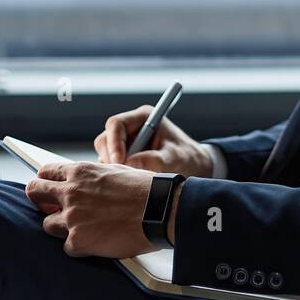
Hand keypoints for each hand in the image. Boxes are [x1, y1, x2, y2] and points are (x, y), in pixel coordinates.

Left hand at [25, 160, 161, 257]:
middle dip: (39, 200)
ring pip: (47, 224)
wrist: (161, 210)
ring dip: (62, 227)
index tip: (50, 190)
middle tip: (50, 209)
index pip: (45, 172)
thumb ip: (91, 177)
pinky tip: (97, 242)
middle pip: (34, 192)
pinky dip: (79, 246)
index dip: (46, 182)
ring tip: (84, 229)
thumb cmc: (145, 190)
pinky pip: (67, 246)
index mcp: (80, 171)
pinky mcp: (78, 240)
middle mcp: (71, 192)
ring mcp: (72, 217)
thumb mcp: (114, 171)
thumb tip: (79, 182)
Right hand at [95, 106, 212, 177]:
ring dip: (114, 167)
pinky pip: (111, 165)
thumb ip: (155, 159)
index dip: (114, 142)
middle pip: (106, 138)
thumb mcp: (175, 158)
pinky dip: (117, 174)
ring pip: (106, 153)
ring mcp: (126, 143)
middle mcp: (131, 128)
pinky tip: (131, 181)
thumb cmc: (186, 157)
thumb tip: (130, 163)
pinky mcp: (124, 157)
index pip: (117, 124)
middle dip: (111, 157)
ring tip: (133, 178)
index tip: (120, 161)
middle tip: (121, 175)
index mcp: (144, 118)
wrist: (193, 167)